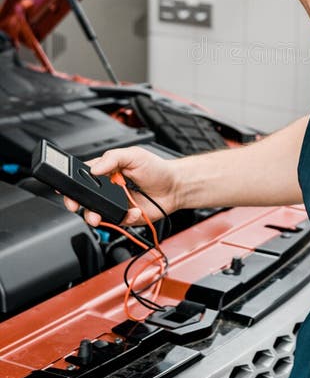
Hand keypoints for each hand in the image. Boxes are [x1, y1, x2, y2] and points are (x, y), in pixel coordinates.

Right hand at [62, 146, 179, 226]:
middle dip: (78, 204)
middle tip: (77, 206)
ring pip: (96, 214)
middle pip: (85, 198)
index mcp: (106, 171)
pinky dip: (124, 218)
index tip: (66, 189)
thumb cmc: (156, 168)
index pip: (83, 177)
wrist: (175, 187)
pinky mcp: (124, 217)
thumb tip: (94, 168)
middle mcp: (108, 189)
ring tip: (99, 216)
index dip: (72, 184)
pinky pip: (116, 222)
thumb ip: (113, 158)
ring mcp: (115, 204)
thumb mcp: (134, 155)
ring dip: (95, 216)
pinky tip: (135, 210)